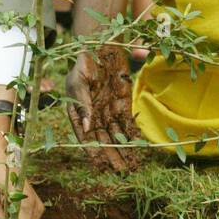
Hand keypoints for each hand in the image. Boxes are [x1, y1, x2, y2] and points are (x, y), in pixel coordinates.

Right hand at [66, 46, 136, 171]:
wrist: (100, 47)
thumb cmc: (83, 63)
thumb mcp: (78, 82)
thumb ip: (82, 104)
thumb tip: (86, 126)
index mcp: (79, 112)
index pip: (86, 136)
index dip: (93, 152)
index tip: (101, 166)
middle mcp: (94, 115)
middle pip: (104, 140)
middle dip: (112, 156)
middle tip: (121, 172)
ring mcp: (108, 111)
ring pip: (117, 135)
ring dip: (124, 151)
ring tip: (132, 167)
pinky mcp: (122, 104)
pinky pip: (127, 123)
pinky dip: (133, 136)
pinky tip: (139, 149)